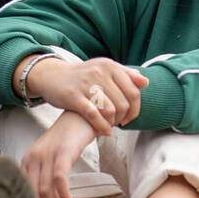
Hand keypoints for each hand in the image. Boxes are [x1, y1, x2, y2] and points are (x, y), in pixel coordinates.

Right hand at [15, 55, 147, 134]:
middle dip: (123, 117)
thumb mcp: (104, 69)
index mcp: (110, 66)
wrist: (53, 75)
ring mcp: (86, 84)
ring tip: (109, 125)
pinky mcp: (73, 96)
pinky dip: (102, 126)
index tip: (129, 117)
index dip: (135, 108)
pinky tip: (103, 131)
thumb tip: (145, 82)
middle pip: (123, 103)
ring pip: (110, 110)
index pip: (134, 91)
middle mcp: (100, 73)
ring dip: (113, 122)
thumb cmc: (83, 76)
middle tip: (118, 122)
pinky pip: (93, 115)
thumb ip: (126, 74)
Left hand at [19, 110, 97, 197]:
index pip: (26, 194)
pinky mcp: (62, 152)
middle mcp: (33, 158)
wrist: (83, 113)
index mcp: (28, 161)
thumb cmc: (71, 139)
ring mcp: (46, 154)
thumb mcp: (54, 158)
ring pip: (46, 190)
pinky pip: (59, 177)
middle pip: (33, 196)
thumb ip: (47, 176)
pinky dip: (63, 194)